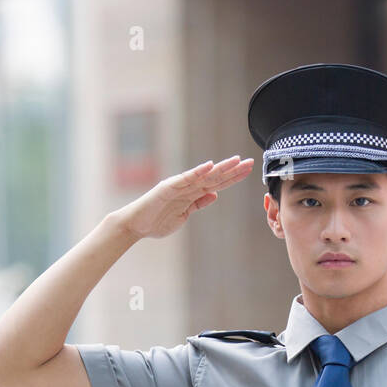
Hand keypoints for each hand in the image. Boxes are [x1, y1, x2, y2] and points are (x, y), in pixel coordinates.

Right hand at [114, 156, 254, 239]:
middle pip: (215, 177)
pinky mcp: (168, 188)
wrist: (135, 225)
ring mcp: (178, 186)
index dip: (233, 178)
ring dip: (221, 168)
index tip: (247, 171)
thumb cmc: (157, 221)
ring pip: (204, 176)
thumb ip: (198, 204)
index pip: (217, 184)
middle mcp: (188, 186)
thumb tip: (214, 195)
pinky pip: (185, 179)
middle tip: (250, 162)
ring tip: (236, 161)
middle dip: (233, 170)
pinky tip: (210, 166)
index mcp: (193, 194)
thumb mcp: (184, 215)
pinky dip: (197, 172)